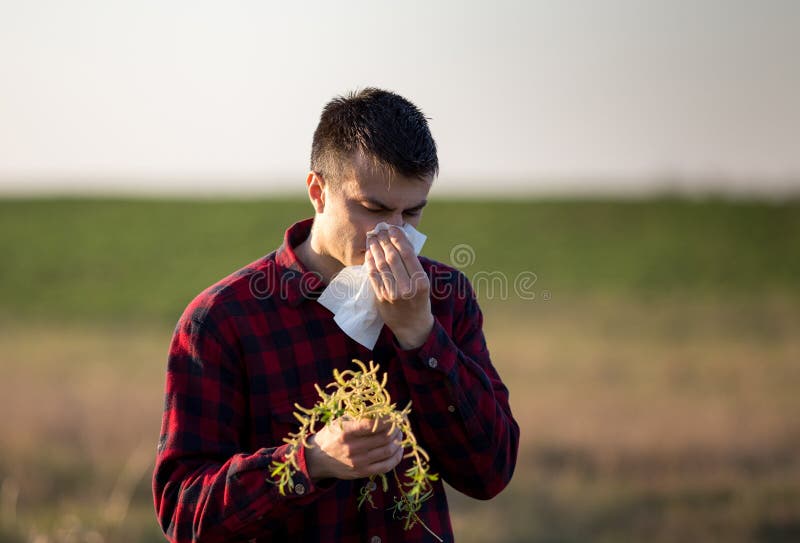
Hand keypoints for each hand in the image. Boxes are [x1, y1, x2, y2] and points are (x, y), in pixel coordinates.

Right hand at [305, 417, 402, 481]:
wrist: (319, 459)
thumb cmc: (333, 434)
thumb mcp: (341, 421)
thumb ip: (361, 417)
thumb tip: (386, 412)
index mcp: (346, 432)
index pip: (373, 424)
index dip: (389, 419)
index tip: (396, 415)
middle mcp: (352, 448)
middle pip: (384, 437)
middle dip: (396, 429)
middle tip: (399, 424)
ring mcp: (358, 462)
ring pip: (388, 451)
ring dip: (398, 441)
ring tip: (399, 434)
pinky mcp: (362, 473)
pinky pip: (386, 466)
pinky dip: (396, 456)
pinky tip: (398, 449)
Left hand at [364, 225, 433, 348]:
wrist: (412, 326)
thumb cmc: (419, 300)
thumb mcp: (423, 282)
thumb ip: (412, 265)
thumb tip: (399, 240)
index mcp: (421, 281)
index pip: (407, 254)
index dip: (398, 238)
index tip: (392, 228)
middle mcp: (407, 287)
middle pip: (393, 257)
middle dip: (385, 240)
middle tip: (379, 229)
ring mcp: (393, 293)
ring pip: (381, 264)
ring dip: (375, 248)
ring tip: (372, 237)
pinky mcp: (381, 297)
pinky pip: (374, 275)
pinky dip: (370, 262)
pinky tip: (369, 253)